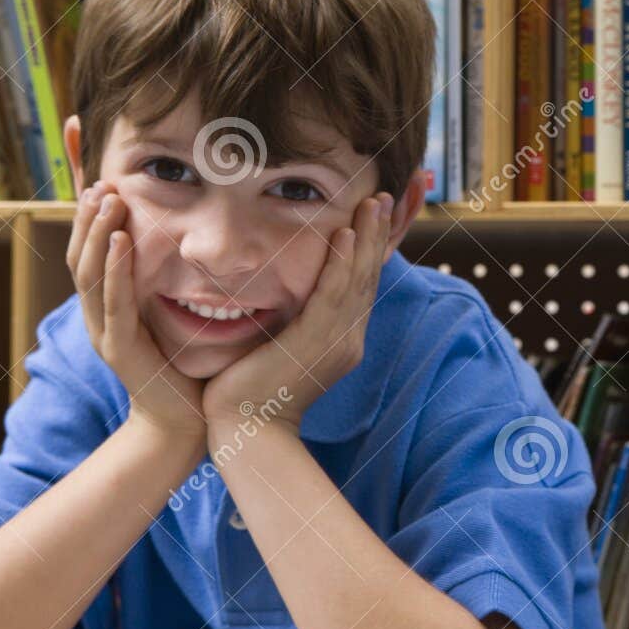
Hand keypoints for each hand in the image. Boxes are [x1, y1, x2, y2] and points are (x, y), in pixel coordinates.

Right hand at [67, 181, 207, 441]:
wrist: (184, 426)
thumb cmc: (188, 369)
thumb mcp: (178, 314)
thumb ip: (175, 279)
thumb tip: (197, 235)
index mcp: (109, 303)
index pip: (90, 246)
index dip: (84, 209)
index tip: (88, 174)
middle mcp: (98, 313)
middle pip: (80, 253)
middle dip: (86, 214)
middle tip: (101, 177)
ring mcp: (104, 332)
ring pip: (89, 273)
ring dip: (98, 233)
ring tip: (106, 198)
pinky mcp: (120, 349)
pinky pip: (115, 303)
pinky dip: (116, 270)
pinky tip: (124, 242)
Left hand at [201, 192, 394, 434]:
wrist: (247, 430)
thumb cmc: (252, 392)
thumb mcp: (283, 349)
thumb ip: (294, 322)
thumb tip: (288, 294)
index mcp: (344, 341)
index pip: (362, 286)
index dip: (370, 249)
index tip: (372, 214)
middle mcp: (349, 340)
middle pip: (367, 278)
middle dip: (375, 235)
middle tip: (381, 197)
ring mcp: (336, 343)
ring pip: (356, 281)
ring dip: (364, 239)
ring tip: (369, 204)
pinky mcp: (315, 345)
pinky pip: (332, 297)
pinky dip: (340, 265)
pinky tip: (343, 236)